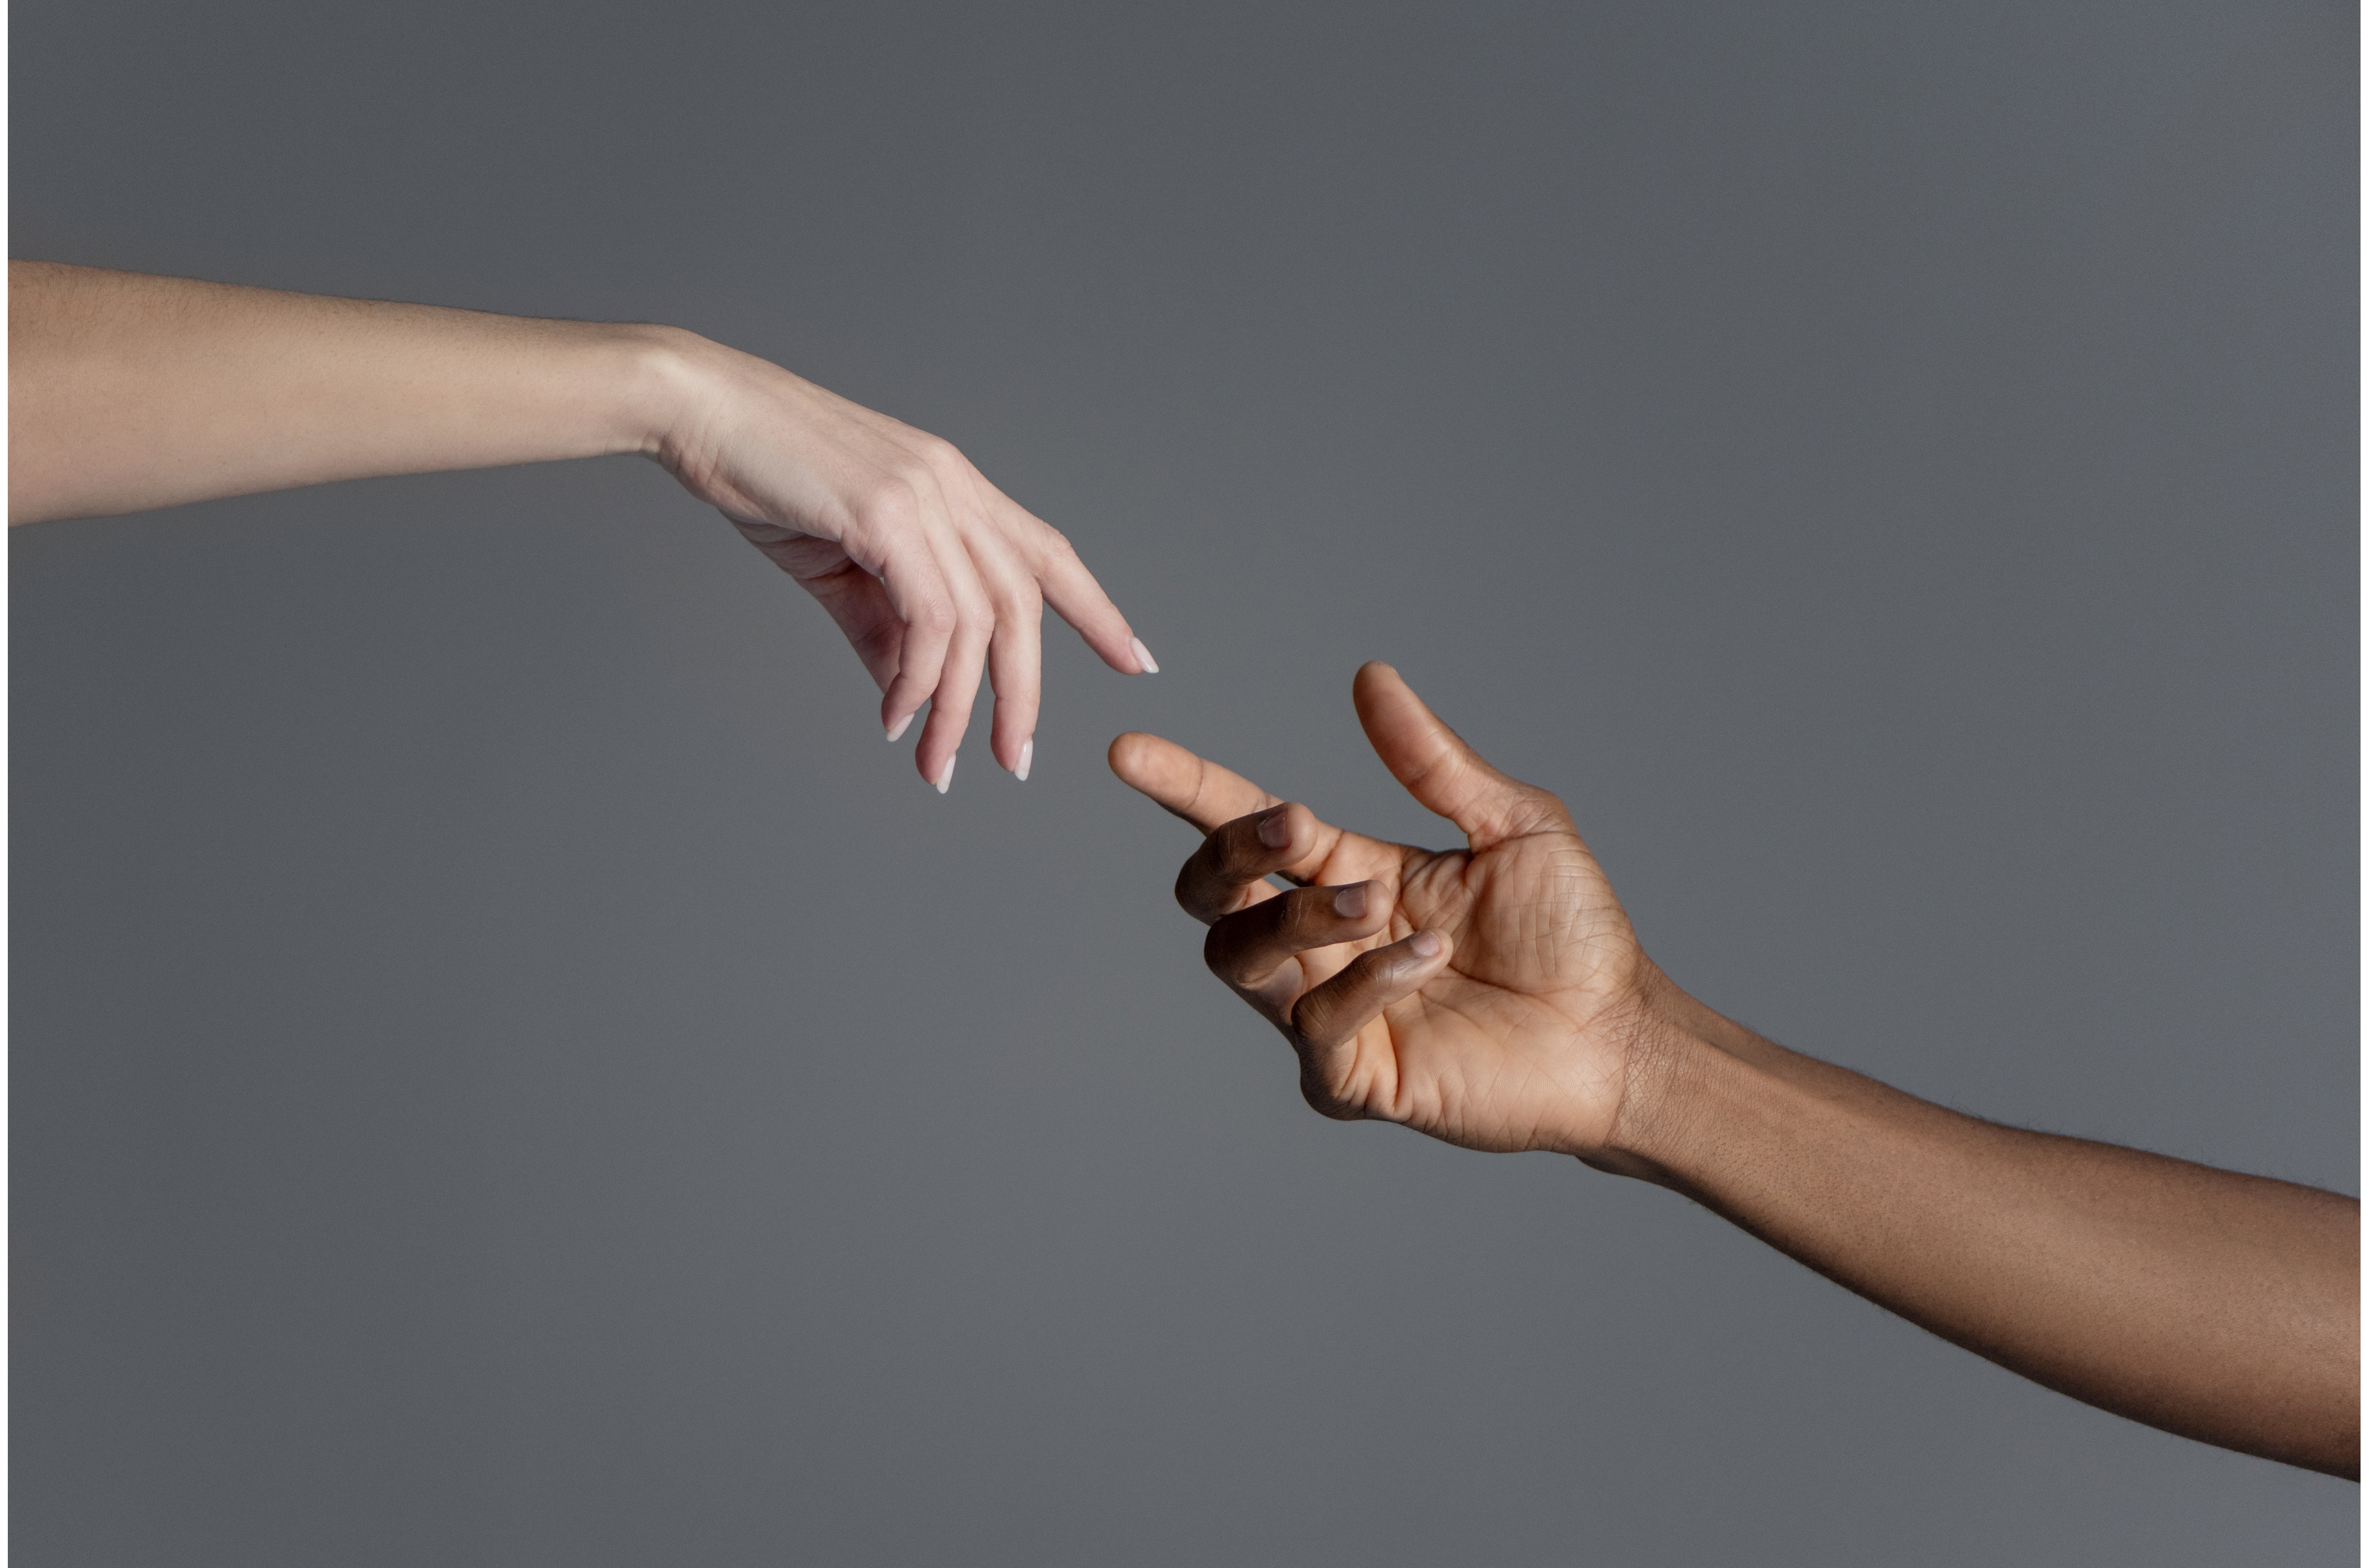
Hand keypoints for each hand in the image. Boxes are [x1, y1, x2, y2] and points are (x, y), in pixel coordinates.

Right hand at [653, 334, 1152, 789]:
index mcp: (954, 487)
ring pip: (977, 623)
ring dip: (957, 707)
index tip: (1136, 662)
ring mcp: (926, 495)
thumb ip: (882, 631)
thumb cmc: (765, 478)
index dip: (1097, 610)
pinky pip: (929, 618)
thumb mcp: (837, 569)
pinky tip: (896, 717)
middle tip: (1012, 763)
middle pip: (1023, 604)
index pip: (1047, 553)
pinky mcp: (887, 514)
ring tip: (935, 763)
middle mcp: (955, 485)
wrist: (700, 411)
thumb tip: (912, 699)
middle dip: (1024, 693)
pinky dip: (918, 680)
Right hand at [1109, 662, 1665, 1156]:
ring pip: (1243, 959)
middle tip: (1290, 825)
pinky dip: (1362, 980)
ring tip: (1379, 902)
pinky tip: (1426, 961)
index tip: (1127, 752)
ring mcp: (1328, 1016)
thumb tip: (1369, 677)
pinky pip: (1313, 1028)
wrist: (1622, 1036)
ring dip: (1301, 915)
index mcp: (1349, 874)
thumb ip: (1432, 760)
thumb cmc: (1573, 935)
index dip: (1185, 788)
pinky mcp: (1350, 1079)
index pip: (1245, 827)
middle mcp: (1322, 945)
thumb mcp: (1512, 824)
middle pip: (1212, 898)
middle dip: (1229, 851)